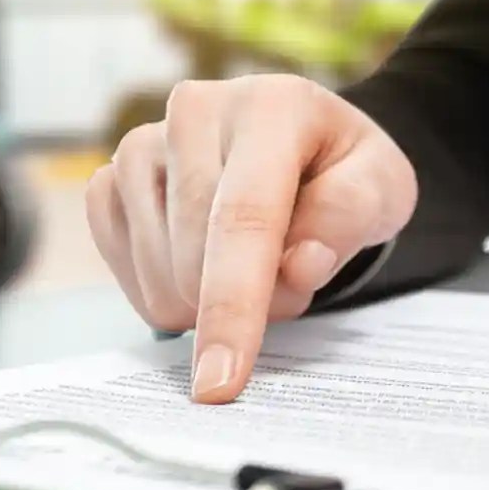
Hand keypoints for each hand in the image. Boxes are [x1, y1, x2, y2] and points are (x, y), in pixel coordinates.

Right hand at [86, 75, 417, 403]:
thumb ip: (350, 217)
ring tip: (246, 262)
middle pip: (192, 259)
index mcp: (269, 107)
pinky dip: (165, 292)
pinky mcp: (106, 181)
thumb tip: (299, 263)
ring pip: (156, 278)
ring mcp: (139, 146)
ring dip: (204, 301)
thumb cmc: (338, 170)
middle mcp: (192, 113)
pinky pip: (125, 273)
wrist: (295, 143)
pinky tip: (197, 262)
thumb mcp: (382, 188)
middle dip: (240, 306)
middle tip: (286, 282)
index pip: (243, 220)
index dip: (233, 308)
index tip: (221, 382)